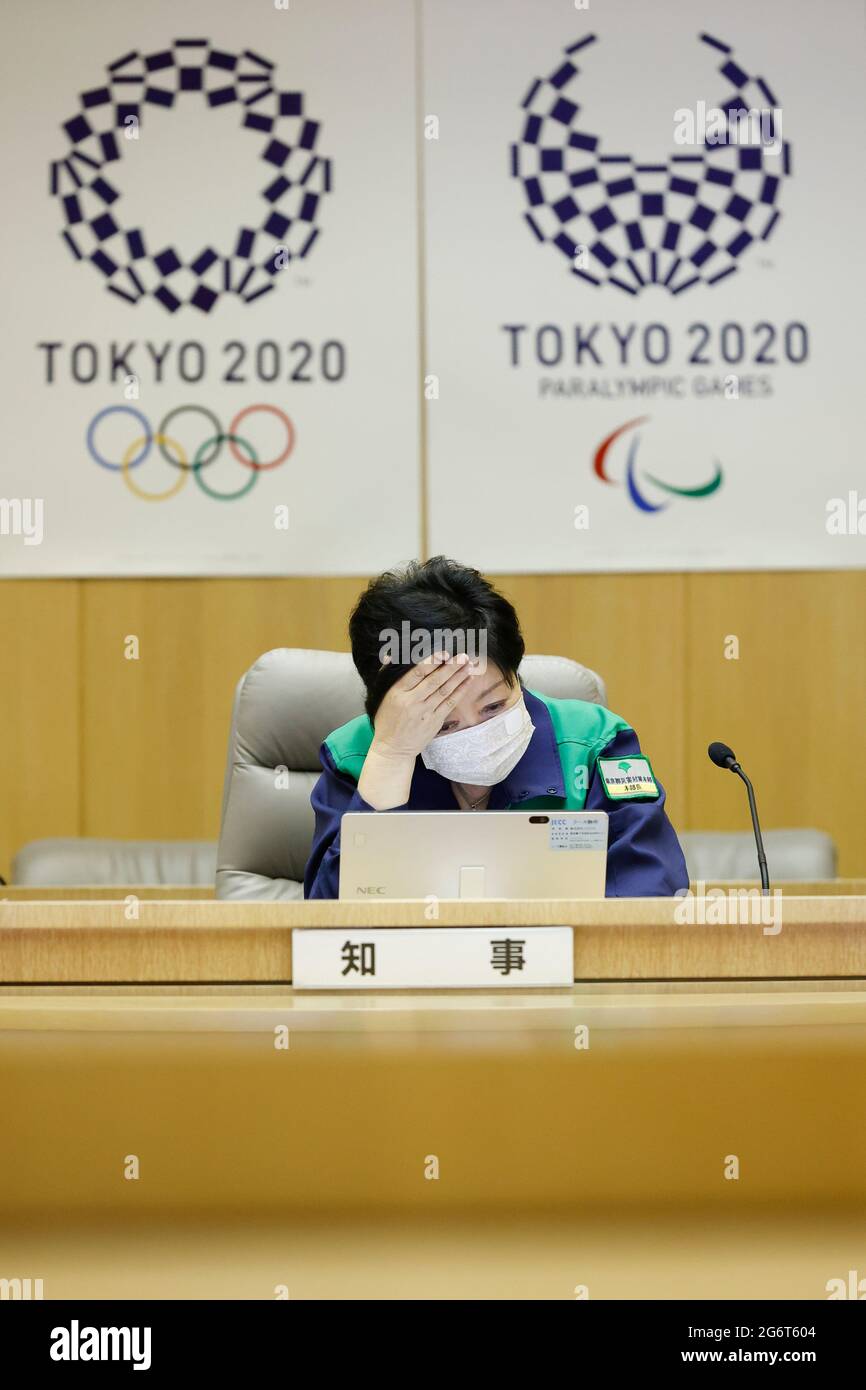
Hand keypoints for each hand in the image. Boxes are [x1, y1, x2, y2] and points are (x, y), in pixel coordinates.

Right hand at [358, 652, 473, 808]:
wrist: (393, 748)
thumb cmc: (387, 720)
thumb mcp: (382, 697)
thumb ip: (387, 676)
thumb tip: (388, 656)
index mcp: (398, 693)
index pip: (416, 673)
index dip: (431, 662)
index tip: (443, 653)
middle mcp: (412, 702)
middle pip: (434, 681)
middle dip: (450, 667)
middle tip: (463, 656)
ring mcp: (425, 712)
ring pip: (444, 691)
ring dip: (458, 676)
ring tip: (469, 664)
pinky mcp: (435, 722)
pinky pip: (450, 703)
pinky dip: (460, 691)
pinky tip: (468, 681)